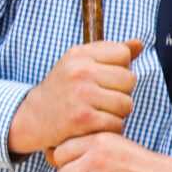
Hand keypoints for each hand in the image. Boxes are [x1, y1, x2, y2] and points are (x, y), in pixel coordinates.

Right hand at [9, 40, 141, 158]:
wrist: (31, 118)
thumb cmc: (63, 90)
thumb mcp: (80, 64)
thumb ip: (110, 54)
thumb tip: (139, 43)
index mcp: (79, 54)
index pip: (123, 54)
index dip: (120, 69)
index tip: (104, 79)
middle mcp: (80, 71)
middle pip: (130, 80)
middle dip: (121, 92)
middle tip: (102, 99)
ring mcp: (82, 94)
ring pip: (126, 104)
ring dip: (117, 113)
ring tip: (98, 111)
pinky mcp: (83, 118)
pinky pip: (117, 123)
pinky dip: (109, 128)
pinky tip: (94, 125)